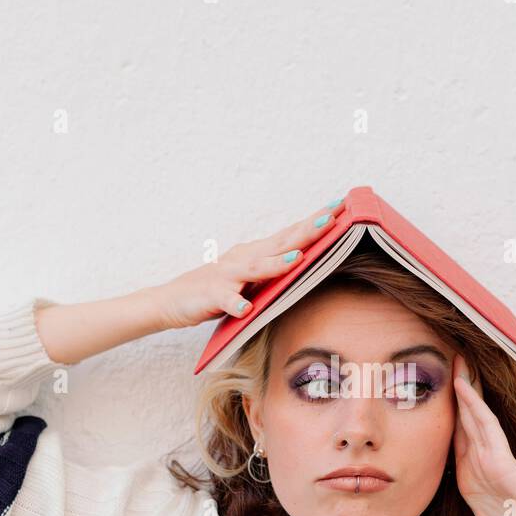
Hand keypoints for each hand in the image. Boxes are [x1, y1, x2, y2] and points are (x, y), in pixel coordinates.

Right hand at [151, 198, 345, 330]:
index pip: (290, 234)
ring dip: (277, 263)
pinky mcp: (211, 296)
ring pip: (255, 268)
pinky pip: (225, 301)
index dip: (314, 221)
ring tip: (299, 257)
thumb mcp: (252, 278)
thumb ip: (276, 270)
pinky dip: (236, 304)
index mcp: (256, 254)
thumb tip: (311, 262)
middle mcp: (244, 259)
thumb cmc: (217, 289)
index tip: (342, 207)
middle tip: (332, 217)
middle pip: (279, 243)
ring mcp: (227, 276)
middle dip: (306, 231)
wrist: (172, 300)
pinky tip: (246, 309)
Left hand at [412, 355, 515, 515]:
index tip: (424, 408)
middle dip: (451, 400)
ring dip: (462, 392)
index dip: (441, 428)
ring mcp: (494, 463)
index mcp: (475, 487)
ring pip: (473, 420)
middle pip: (462, 427)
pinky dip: (474, 407)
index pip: (453, 449)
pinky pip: (486, 428)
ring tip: (451, 362)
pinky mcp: (505, 461)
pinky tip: (463, 386)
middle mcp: (483, 469)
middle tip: (438, 368)